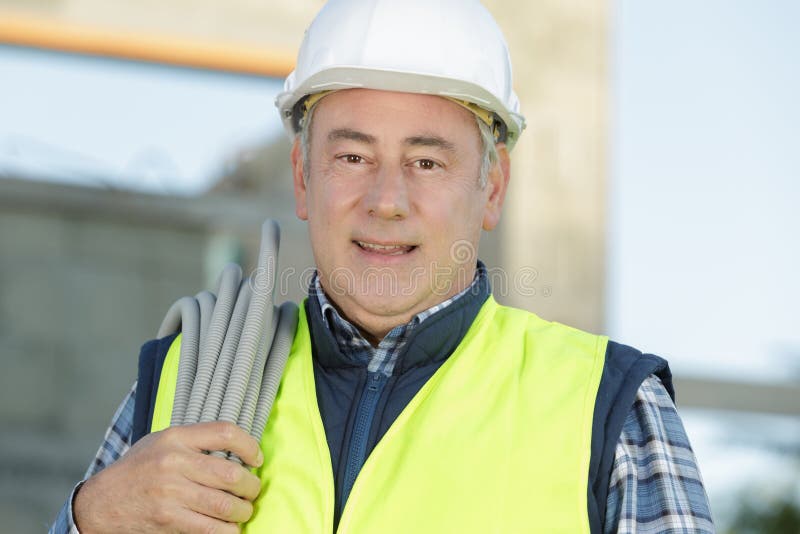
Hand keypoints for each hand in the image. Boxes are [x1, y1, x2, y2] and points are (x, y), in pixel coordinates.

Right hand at [73, 421, 262, 532]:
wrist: (100, 502)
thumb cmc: (138, 469)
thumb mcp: (162, 442)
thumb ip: (194, 442)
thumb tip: (238, 451)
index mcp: (176, 438)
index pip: (225, 432)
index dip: (249, 445)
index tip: (256, 459)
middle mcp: (174, 463)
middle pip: (231, 474)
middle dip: (251, 487)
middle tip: (252, 491)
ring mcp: (170, 493)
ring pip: (224, 505)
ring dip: (242, 512)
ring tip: (243, 511)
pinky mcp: (167, 519)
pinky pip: (210, 529)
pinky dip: (227, 531)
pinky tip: (229, 528)